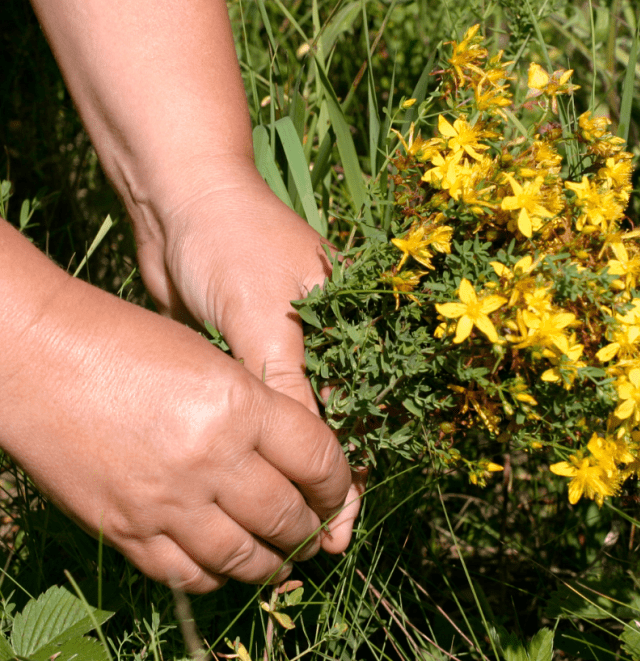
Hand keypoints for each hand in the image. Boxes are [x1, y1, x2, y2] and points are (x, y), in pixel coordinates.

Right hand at [0, 221, 353, 592]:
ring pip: (245, 558)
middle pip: (288, 516)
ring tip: (283, 557)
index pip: (319, 459)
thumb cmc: (129, 342)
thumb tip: (292, 458)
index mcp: (241, 405)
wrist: (40, 357)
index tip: (339, 490)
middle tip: (316, 528)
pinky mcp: (126, 531)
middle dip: (311, 528)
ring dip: (274, 563)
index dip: (339, 482)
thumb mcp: (212, 360)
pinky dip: (217, 575)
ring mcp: (168, 502)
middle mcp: (212, 459)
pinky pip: (189, 575)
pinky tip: (225, 563)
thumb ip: (257, 411)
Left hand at [130, 157, 362, 546]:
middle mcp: (322, 337)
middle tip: (312, 538)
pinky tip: (252, 477)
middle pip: (332, 421)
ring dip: (288, 467)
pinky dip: (257, 441)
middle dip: (323, 478)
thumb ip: (292, 383)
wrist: (177, 202)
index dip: (352, 469)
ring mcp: (282, 343)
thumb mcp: (267, 314)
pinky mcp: (244, 348)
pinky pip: (259, 404)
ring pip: (294, 419)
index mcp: (349, 321)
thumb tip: (318, 461)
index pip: (361, 409)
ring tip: (281, 521)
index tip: (339, 525)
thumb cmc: (233, 243)